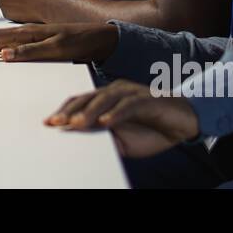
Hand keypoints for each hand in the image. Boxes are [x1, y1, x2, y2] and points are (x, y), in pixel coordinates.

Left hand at [0, 22, 117, 61]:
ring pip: (8, 39)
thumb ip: (21, 48)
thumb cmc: (69, 41)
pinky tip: (5, 55)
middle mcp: (27, 31)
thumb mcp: (40, 45)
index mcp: (22, 32)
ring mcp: (41, 36)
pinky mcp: (56, 44)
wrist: (98, 35)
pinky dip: (19, 51)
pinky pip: (35, 48)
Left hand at [46, 79, 199, 158]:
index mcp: (107, 97)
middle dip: (70, 111)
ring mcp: (131, 93)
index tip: (48, 123)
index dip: (64, 111)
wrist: (184, 122)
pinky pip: (128, 105)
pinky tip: (106, 123)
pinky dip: (116, 114)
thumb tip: (81, 141)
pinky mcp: (147, 99)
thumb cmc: (152, 129)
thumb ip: (104, 136)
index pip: (81, 101)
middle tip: (55, 122)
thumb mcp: (123, 139)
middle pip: (87, 98)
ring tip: (76, 124)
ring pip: (105, 99)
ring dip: (90, 112)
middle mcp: (116, 90)